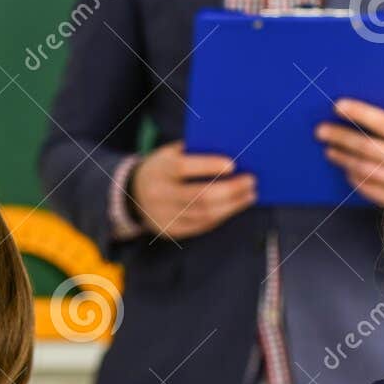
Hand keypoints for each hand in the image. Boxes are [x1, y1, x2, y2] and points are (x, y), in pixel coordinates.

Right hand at [129, 140, 256, 238]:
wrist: (132, 195)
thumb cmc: (163, 168)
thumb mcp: (170, 154)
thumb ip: (194, 152)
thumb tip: (232, 152)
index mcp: (159, 170)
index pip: (183, 168)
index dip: (209, 166)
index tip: (234, 165)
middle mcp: (159, 195)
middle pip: (199, 196)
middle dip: (230, 190)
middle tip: (252, 181)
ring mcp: (164, 216)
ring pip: (205, 215)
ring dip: (232, 205)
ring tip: (250, 194)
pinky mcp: (171, 231)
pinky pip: (202, 225)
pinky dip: (222, 215)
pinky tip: (235, 206)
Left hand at [315, 98, 383, 208]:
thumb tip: (358, 114)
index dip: (359, 112)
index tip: (336, 105)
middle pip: (368, 147)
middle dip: (341, 137)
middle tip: (320, 130)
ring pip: (365, 169)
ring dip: (344, 159)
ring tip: (329, 151)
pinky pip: (371, 190)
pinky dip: (356, 179)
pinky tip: (347, 171)